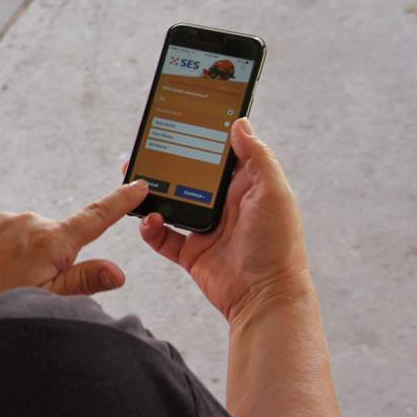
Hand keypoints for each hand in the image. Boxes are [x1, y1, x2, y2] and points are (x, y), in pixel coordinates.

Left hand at [0, 181, 148, 300]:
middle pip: (57, 235)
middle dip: (53, 254)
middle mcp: (31, 221)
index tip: (138, 186)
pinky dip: (3, 244)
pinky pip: (4, 229)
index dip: (120, 201)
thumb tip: (118, 272)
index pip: (96, 217)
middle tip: (33, 281)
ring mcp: (5, 217)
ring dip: (25, 250)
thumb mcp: (48, 298)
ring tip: (6, 277)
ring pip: (29, 233)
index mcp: (54, 241)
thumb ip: (85, 280)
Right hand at [138, 117, 312, 322]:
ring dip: (152, 194)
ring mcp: (205, 228)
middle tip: (145, 150)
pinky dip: (150, 228)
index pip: (219, 154)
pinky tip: (149, 221)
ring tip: (137, 184)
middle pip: (188, 176)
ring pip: (170, 203)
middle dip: (166, 164)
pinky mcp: (190, 251)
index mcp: (245, 186)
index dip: (202, 137)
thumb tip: (240, 123)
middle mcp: (224, 204)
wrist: (265, 297)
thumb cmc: (279, 245)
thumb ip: (257, 157)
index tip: (181, 119)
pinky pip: (162, 236)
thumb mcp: (274, 193)